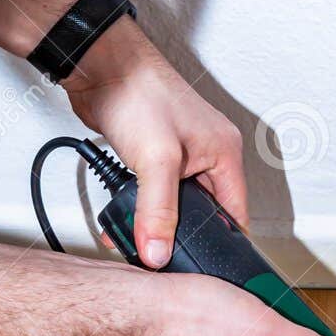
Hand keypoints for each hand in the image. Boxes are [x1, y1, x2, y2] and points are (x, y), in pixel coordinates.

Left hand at [64, 19, 246, 267]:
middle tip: (163, 256)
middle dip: (181, 235)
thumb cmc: (139, 92)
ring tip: (138, 239)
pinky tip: (124, 218)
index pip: (235, 214)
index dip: (222, 243)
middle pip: (204, 213)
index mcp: (224, 153)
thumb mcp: (156, 160)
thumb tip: (159, 251)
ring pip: (175, 204)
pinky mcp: (152, 154)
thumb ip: (158, 211)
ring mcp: (179, 155)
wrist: (100, 67)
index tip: (206, 268)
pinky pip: (153, 192)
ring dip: (155, 222)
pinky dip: (139, 207)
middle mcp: (206, 155)